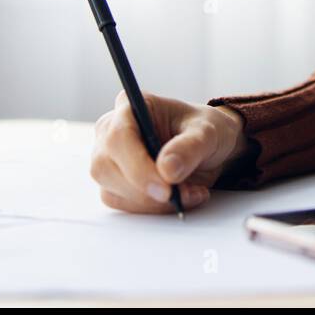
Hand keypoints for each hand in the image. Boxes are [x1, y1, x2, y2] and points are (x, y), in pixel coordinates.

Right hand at [90, 90, 251, 213]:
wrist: (207, 149)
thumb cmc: (204, 131)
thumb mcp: (208, 132)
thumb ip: (190, 147)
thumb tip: (167, 169)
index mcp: (131, 106)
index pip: (119, 137)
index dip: (137, 166)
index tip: (165, 188)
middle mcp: (111, 130)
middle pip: (107, 166)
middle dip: (146, 189)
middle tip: (184, 195)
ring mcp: (108, 158)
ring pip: (112, 190)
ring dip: (153, 202)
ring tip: (190, 192)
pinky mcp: (113, 183)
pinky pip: (123, 204)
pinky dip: (153, 208)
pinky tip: (180, 198)